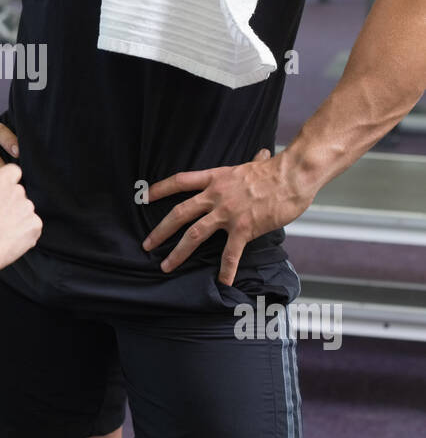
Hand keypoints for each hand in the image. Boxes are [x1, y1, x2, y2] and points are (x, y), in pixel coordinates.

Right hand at [0, 159, 41, 271]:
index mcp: (1, 182)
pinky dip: (24, 231)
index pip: (13, 171)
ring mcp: (29, 209)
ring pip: (25, 210)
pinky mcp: (35, 226)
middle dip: (10, 202)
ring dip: (17, 217)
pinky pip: (32, 225)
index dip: (7, 180)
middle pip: (18, 192)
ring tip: (0, 230)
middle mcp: (18, 192)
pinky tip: (9, 239)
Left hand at [141, 147, 313, 285]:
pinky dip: (226, 269)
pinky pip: (231, 253)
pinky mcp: (244, 228)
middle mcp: (216, 195)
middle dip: (161, 230)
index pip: (181, 181)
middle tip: (147, 245)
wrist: (293, 176)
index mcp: (216, 179)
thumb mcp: (259, 164)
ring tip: (166, 266)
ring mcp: (228, 212)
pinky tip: (222, 282)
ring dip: (178, 252)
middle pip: (180, 213)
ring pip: (195, 234)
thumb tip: (262, 154)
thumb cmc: (278, 171)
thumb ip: (255, 162)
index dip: (161, 189)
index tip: (144, 196)